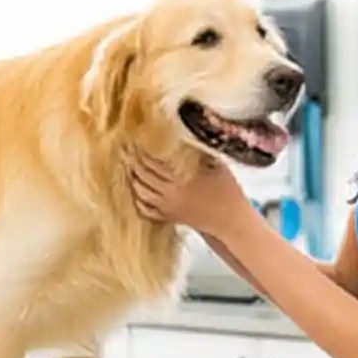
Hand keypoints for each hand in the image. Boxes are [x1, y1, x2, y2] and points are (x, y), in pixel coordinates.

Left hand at [127, 152, 246, 234]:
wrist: (230, 220)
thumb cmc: (227, 191)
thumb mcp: (216, 165)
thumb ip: (200, 153)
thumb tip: (186, 137)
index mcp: (180, 180)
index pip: (153, 163)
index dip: (143, 152)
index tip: (135, 142)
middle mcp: (170, 195)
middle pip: (143, 176)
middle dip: (134, 163)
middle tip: (127, 152)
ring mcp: (167, 208)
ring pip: (141, 193)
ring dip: (133, 180)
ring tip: (130, 168)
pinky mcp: (168, 217)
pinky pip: (146, 211)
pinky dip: (138, 201)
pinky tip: (136, 192)